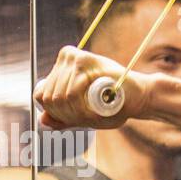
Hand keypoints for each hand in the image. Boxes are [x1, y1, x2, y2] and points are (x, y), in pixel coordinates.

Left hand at [34, 46, 150, 130]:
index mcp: (61, 67)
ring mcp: (73, 58)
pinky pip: (70, 93)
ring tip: (93, 116)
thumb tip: (42, 121)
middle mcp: (64, 58)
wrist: (139, 97)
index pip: (41, 95)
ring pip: (60, 97)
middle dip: (67, 115)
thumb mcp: (84, 114)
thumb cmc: (114, 105)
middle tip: (87, 119)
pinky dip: (82, 109)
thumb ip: (64, 118)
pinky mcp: (83, 61)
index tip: (73, 119)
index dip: (54, 113)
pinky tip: (94, 112)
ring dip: (76, 114)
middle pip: (50, 97)